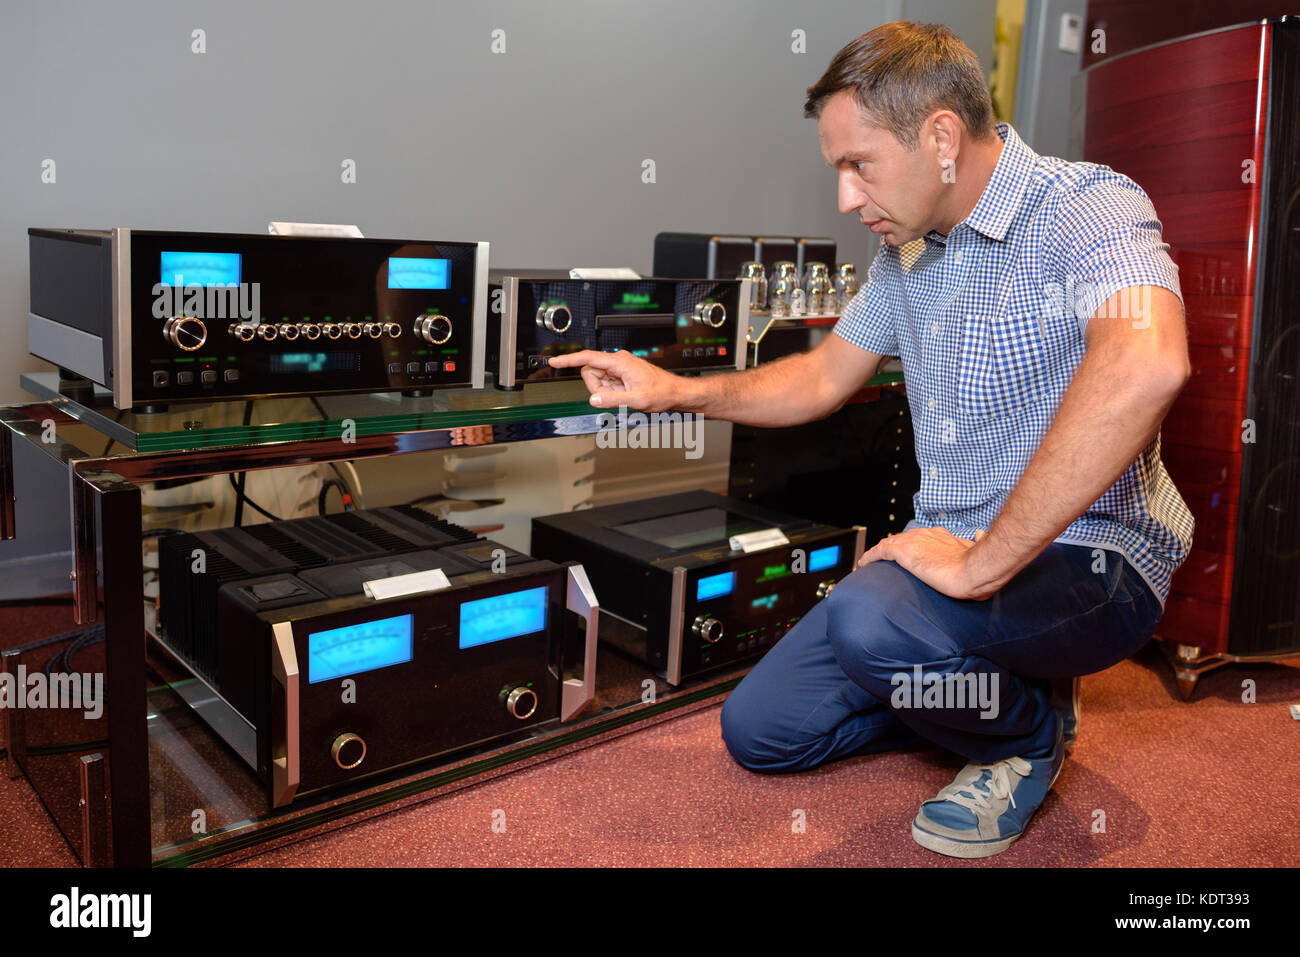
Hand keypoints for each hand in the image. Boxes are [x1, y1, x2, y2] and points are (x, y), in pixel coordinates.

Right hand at [544, 349, 682, 411]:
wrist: (675, 392)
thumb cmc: (662, 392)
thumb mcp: (637, 400)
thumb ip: (613, 400)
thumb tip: (594, 399)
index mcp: (620, 362)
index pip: (587, 358)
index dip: (569, 360)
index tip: (554, 361)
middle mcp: (618, 361)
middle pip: (590, 372)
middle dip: (596, 388)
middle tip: (616, 397)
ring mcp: (619, 367)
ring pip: (597, 379)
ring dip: (605, 391)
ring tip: (625, 396)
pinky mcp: (621, 373)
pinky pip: (606, 383)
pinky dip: (611, 392)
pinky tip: (625, 394)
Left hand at [857, 527, 993, 600]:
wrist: (976, 570)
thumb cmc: (980, 568)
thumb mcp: (978, 552)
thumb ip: (975, 544)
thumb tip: (980, 534)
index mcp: (943, 536)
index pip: (921, 539)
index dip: (911, 545)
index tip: (907, 554)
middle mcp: (928, 535)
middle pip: (902, 539)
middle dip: (892, 548)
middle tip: (883, 560)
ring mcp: (915, 542)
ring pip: (889, 543)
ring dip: (878, 553)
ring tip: (870, 562)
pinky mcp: (904, 551)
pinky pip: (880, 551)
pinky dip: (870, 557)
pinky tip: (864, 564)